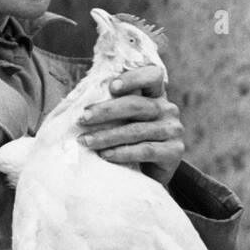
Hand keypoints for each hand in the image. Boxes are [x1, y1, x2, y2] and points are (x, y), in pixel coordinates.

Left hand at [77, 67, 183, 186]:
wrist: (148, 174)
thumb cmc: (128, 140)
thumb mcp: (123, 120)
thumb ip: (111, 107)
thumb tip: (75, 104)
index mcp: (156, 94)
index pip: (152, 75)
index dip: (134, 78)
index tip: (112, 86)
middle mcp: (168, 109)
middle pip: (137, 105)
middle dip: (106, 111)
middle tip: (82, 119)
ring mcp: (173, 130)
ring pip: (137, 130)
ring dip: (107, 136)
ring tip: (86, 141)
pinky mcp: (174, 152)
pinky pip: (145, 150)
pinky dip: (123, 152)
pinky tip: (105, 155)